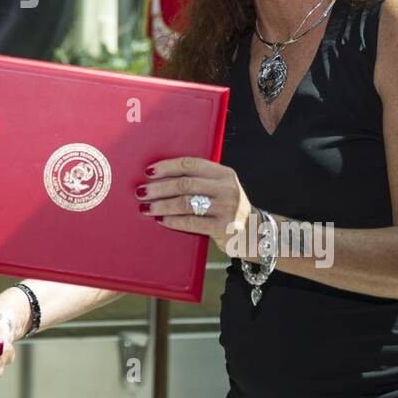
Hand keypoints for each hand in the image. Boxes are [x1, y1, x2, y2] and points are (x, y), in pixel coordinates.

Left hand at [139, 156, 256, 257]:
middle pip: (185, 183)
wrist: (255, 234)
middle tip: (141, 192)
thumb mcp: (220, 190)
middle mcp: (227, 188)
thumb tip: (160, 180)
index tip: (149, 171)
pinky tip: (161, 219)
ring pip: (185, 202)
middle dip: (159, 188)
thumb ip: (200, 182)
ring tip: (147, 207)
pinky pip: (191, 222)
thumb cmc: (228, 209)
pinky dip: (173, 220)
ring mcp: (227, 207)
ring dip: (162, 204)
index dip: (167, 166)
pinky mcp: (223, 227)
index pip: (191, 164)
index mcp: (224, 174)